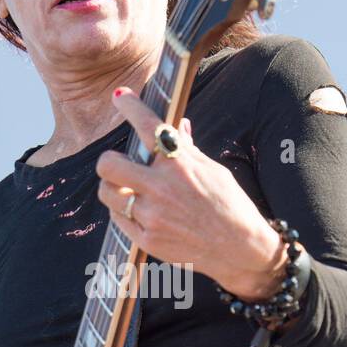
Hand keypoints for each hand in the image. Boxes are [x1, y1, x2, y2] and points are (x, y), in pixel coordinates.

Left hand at [95, 88, 299, 300]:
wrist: (239, 249)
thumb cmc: (229, 205)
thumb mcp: (212, 169)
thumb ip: (187, 149)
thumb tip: (178, 124)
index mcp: (179, 163)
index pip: (146, 125)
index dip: (129, 106)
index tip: (120, 97)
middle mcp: (161, 187)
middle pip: (107, 164)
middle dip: (109, 161)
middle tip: (118, 164)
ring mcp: (151, 215)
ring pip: (107, 193)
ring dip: (113, 188)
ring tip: (128, 191)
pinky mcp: (146, 239)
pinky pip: (118, 219)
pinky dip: (124, 212)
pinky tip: (140, 211)